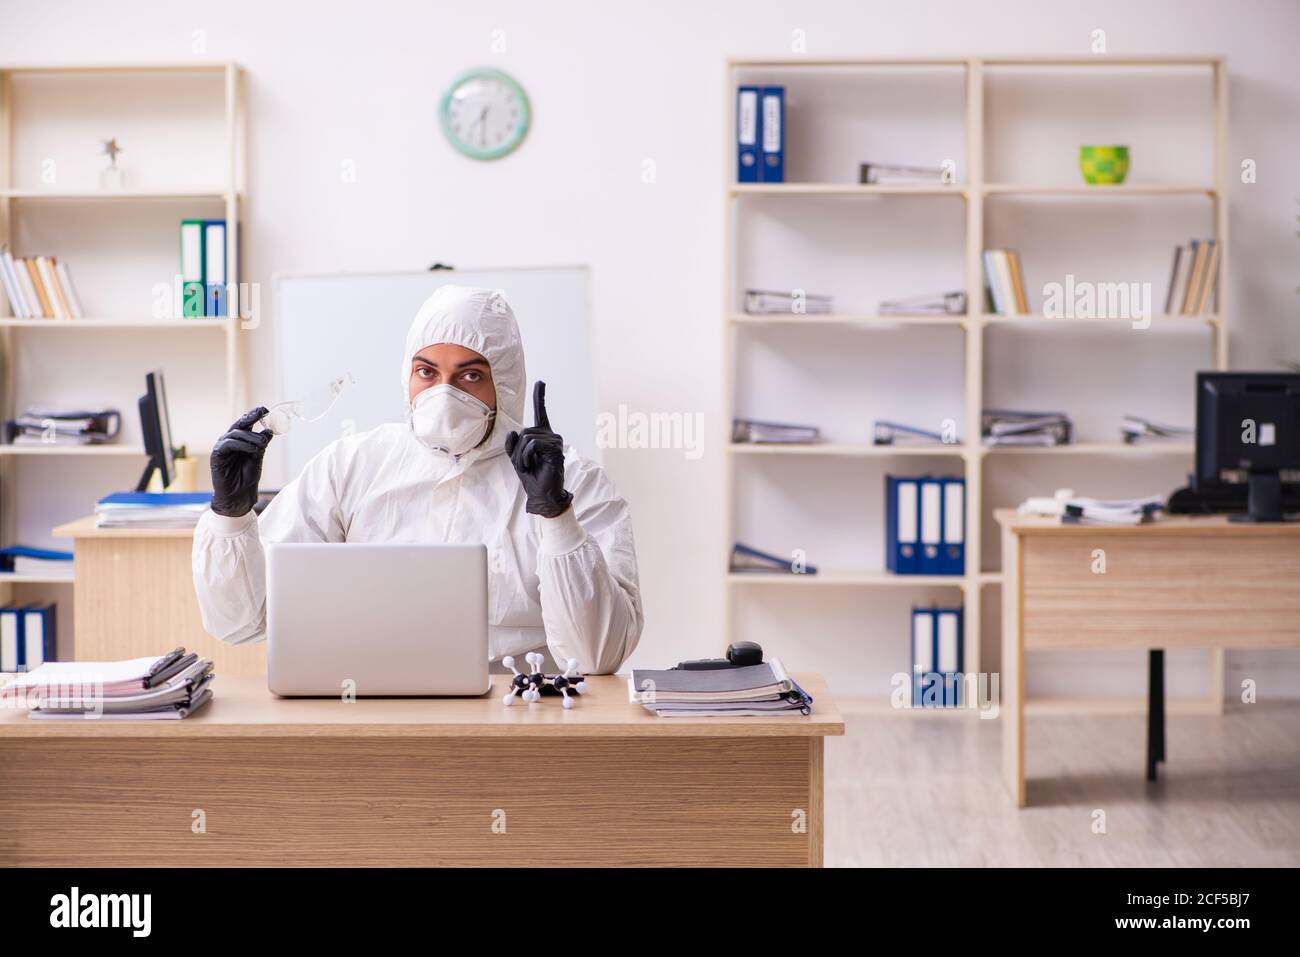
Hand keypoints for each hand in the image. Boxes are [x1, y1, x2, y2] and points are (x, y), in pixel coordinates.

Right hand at [210, 407, 272, 517]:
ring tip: (263, 444)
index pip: (246, 424)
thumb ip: (261, 444)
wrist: (239, 495)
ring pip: (235, 433)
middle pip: (239, 425)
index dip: (254, 415)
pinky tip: (252, 449)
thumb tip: (269, 430)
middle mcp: (229, 441)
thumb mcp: (258, 457)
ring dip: (251, 437)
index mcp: (240, 441)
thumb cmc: (247, 478)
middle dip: (251, 417)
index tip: (265, 409)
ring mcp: (222, 447)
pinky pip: (228, 444)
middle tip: (263, 413)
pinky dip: (242, 444)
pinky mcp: (217, 455)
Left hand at [505, 381, 572, 518]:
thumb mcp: (516, 458)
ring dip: (521, 455)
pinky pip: (532, 444)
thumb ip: (512, 444)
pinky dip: (526, 456)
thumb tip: (513, 431)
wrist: (542, 493)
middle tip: (524, 465)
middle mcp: (551, 435)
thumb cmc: (531, 476)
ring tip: (528, 466)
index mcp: (542, 435)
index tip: (541, 382)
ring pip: (527, 438)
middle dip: (517, 450)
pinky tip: (532, 465)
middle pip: (524, 431)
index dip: (540, 396)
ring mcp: (555, 441)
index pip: (541, 412)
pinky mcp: (555, 448)